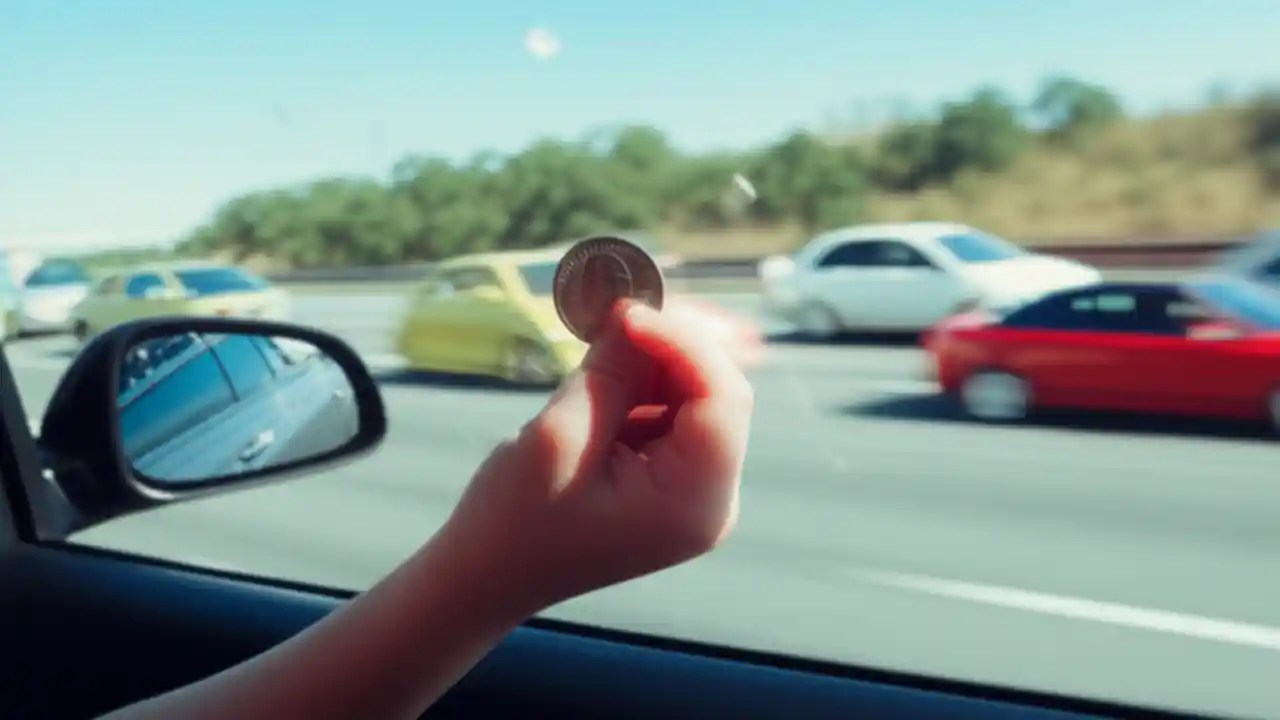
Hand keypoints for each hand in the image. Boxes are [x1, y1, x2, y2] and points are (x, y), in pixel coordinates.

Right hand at [441, 300, 753, 615]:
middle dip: (670, 348)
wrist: (485, 575)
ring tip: (598, 353)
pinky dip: (642, 386)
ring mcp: (694, 494)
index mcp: (695, 505)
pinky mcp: (670, 482)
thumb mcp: (560, 435)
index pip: (722, 401)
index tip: (627, 312)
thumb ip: (613, 370)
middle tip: (615, 313)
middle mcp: (711, 502)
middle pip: (717, 396)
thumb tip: (639, 307)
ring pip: (695, 398)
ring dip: (652, 364)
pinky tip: (601, 382)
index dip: (684, 344)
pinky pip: (673, 415)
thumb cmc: (513, 519)